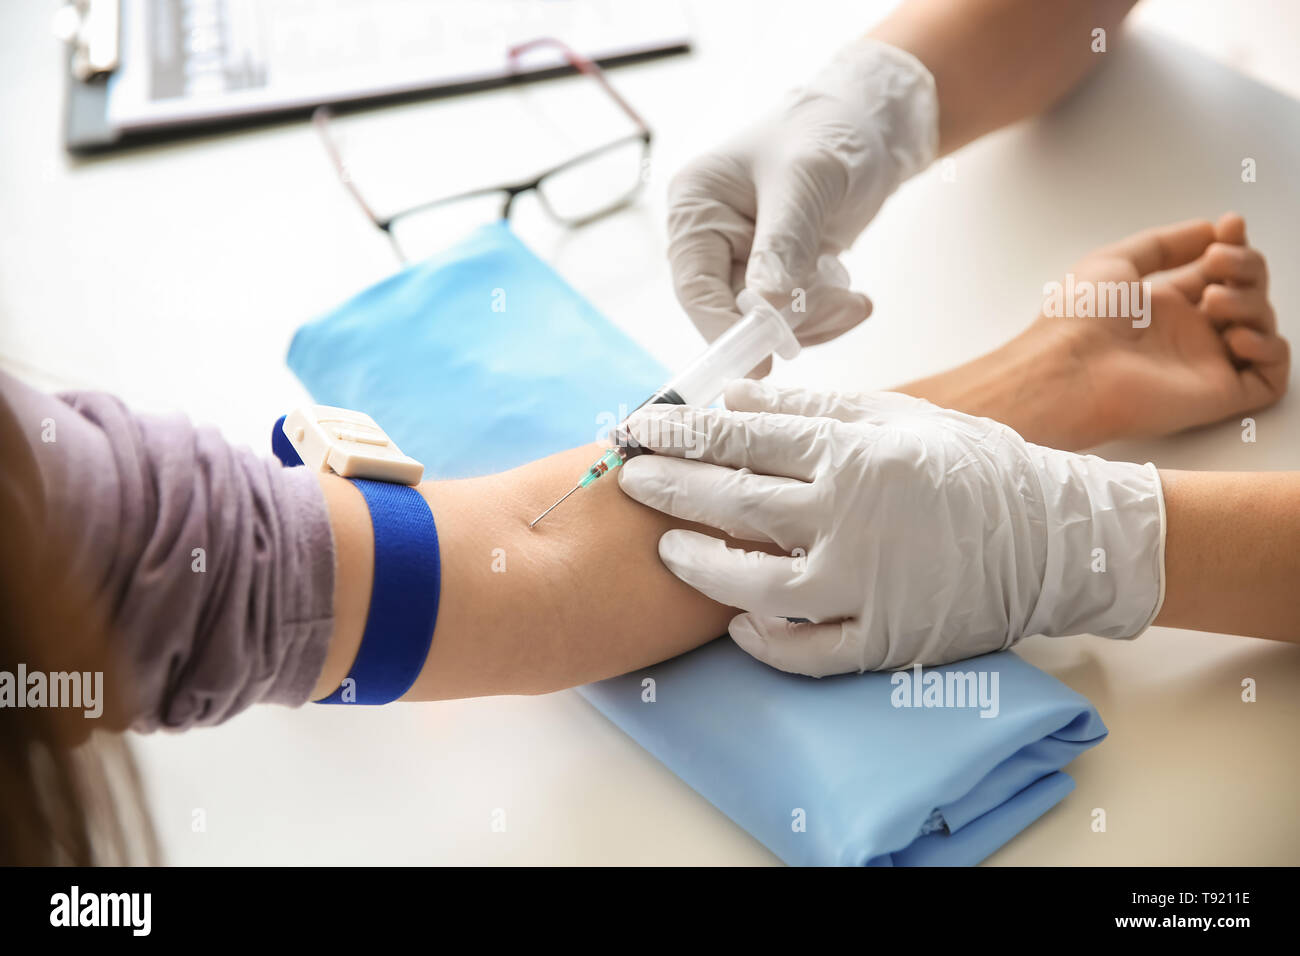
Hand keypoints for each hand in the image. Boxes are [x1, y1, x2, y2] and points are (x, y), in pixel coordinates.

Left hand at [619, 384, 1164, 674]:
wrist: (1055, 536)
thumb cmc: (973, 465)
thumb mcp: (899, 416)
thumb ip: (813, 407)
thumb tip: (731, 400)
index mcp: (857, 452)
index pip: (744, 438)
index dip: (680, 432)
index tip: (636, 428)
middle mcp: (853, 517)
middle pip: (735, 502)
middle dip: (669, 488)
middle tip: (627, 480)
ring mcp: (868, 584)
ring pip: (756, 582)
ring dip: (701, 566)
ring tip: (667, 550)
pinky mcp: (887, 639)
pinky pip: (807, 650)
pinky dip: (766, 641)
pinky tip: (737, 624)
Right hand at [666, 40, 937, 370]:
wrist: (872, 125)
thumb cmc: (830, 131)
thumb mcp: (807, 180)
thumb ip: (784, 242)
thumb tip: (763, 305)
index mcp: (696, 205)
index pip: (695, 284)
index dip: (723, 328)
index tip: (760, 360)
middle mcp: (711, 237)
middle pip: (732, 311)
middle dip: (788, 321)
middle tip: (843, 307)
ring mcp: (743, 259)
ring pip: (766, 323)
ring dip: (814, 319)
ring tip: (854, 298)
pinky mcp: (776, 275)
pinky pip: (791, 319)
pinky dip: (823, 317)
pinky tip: (853, 298)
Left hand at [1037, 213, 1287, 444]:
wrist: (1070, 369)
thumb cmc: (1078, 320)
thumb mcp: (1115, 261)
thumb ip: (1164, 243)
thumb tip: (1207, 230)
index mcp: (1162, 305)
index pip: (1218, 272)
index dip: (1233, 246)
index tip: (1230, 225)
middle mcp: (1186, 334)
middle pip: (1246, 293)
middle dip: (1246, 266)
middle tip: (1218, 261)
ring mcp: (1204, 364)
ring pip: (1261, 326)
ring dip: (1251, 302)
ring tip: (1213, 300)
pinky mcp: (1218, 395)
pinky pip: (1269, 377)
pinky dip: (1269, 349)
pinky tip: (1236, 336)